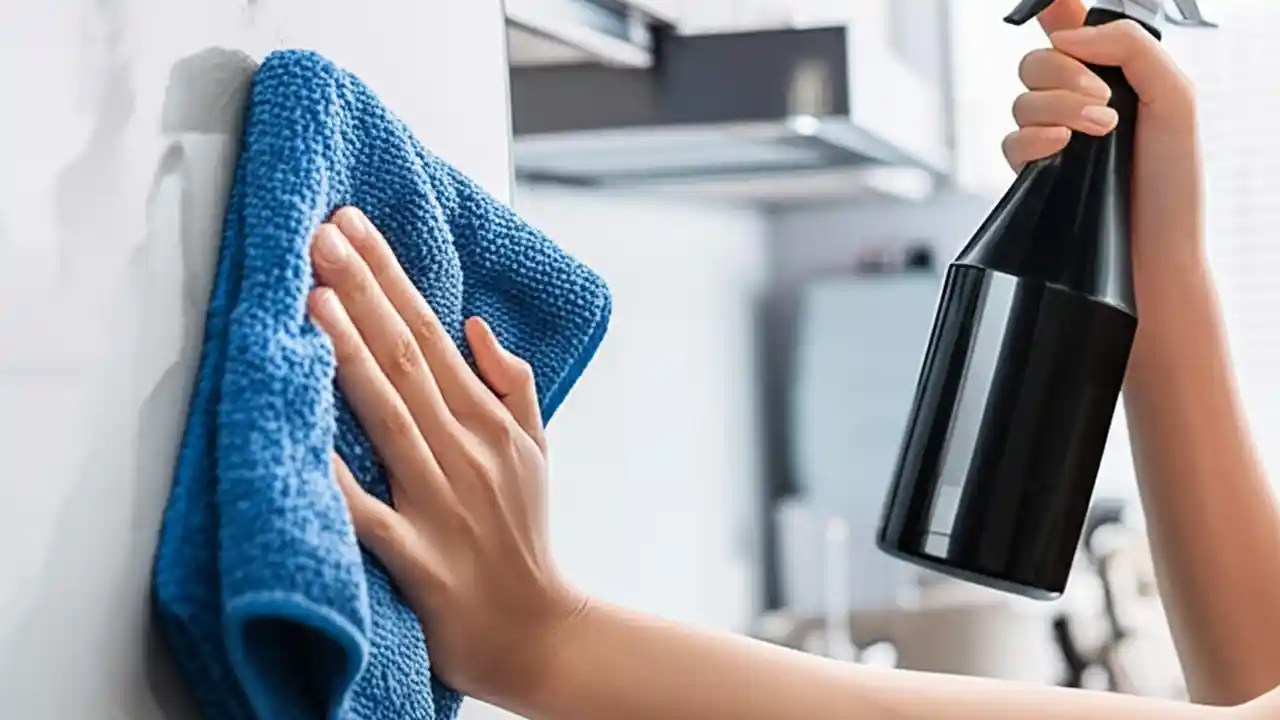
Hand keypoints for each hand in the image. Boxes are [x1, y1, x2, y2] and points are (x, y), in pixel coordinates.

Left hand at [306, 207, 587, 703]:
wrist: (537, 631)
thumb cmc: (528, 536)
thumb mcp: (537, 450)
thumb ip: (512, 383)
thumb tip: (477, 324)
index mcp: (488, 422)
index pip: (433, 332)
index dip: (390, 277)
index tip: (355, 226)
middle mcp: (463, 450)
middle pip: (407, 357)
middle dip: (362, 291)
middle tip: (321, 233)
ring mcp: (440, 502)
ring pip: (389, 415)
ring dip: (351, 354)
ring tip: (314, 298)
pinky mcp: (417, 557)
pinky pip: (366, 510)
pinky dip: (336, 475)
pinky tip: (301, 433)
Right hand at [1002, 0, 1203, 276]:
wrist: (1154, 247)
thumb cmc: (1172, 180)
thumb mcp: (1174, 96)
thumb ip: (1128, 47)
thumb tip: (1069, 36)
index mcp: (1113, 78)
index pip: (1072, 31)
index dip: (1057, 13)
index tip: (1055, 7)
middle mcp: (1077, 104)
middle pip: (1037, 61)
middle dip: (1064, 73)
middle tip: (1102, 98)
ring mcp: (1051, 138)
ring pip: (1021, 99)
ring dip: (1059, 107)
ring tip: (1098, 132)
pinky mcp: (1032, 173)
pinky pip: (1009, 141)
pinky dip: (1033, 138)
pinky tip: (1062, 148)